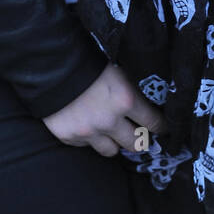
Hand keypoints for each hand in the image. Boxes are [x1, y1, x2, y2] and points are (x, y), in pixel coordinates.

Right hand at [41, 62, 165, 156]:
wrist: (49, 64)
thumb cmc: (87, 61)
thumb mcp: (117, 69)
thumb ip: (130, 89)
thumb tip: (146, 101)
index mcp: (126, 100)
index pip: (154, 122)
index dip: (161, 126)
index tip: (163, 128)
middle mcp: (110, 121)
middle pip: (136, 144)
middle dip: (139, 139)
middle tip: (138, 133)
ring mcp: (89, 132)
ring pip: (112, 152)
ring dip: (114, 142)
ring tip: (112, 132)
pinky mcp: (70, 138)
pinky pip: (87, 147)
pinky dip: (90, 139)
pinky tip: (87, 125)